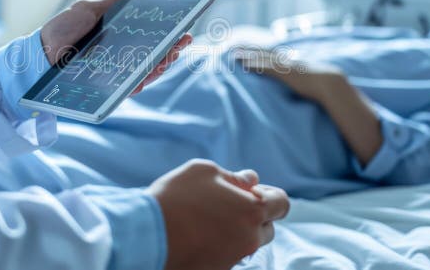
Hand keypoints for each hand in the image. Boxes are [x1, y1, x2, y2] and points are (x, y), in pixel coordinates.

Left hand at [40, 0, 191, 94]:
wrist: (38, 55)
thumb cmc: (59, 31)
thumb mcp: (83, 11)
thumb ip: (105, 4)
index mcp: (117, 39)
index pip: (147, 37)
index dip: (165, 34)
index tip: (181, 27)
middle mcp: (119, 58)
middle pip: (152, 55)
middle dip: (171, 49)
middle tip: (184, 40)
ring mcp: (114, 74)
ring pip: (145, 72)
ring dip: (162, 64)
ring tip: (173, 54)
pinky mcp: (106, 89)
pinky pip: (129, 88)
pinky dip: (142, 80)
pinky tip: (152, 71)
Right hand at [149, 159, 289, 269]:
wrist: (147, 234)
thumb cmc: (176, 196)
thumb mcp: (204, 171)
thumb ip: (233, 176)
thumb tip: (250, 180)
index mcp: (253, 210)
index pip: (281, 203)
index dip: (268, 194)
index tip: (249, 191)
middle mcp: (250, 238)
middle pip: (267, 227)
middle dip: (254, 215)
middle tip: (227, 205)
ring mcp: (234, 258)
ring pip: (248, 243)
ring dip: (239, 231)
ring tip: (211, 221)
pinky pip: (229, 256)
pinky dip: (221, 245)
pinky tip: (199, 235)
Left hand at [234, 47, 344, 103]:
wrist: (332, 84)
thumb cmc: (324, 86)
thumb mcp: (312, 80)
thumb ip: (304, 79)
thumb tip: (302, 84)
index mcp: (293, 62)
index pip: (273, 55)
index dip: (260, 52)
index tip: (249, 49)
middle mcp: (288, 61)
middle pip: (264, 53)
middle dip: (249, 50)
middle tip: (235, 47)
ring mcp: (286, 67)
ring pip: (262, 59)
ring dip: (248, 56)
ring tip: (234, 55)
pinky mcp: (285, 74)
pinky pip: (266, 68)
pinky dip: (255, 65)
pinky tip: (245, 65)